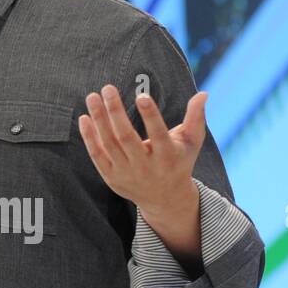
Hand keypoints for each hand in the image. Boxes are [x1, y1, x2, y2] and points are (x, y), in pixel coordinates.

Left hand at [78, 84, 206, 217]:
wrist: (165, 199)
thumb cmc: (179, 161)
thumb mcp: (191, 142)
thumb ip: (196, 117)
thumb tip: (203, 93)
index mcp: (168, 156)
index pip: (158, 135)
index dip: (150, 116)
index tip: (141, 95)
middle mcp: (146, 166)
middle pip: (126, 137)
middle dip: (115, 111)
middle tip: (107, 88)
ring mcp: (127, 173)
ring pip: (109, 144)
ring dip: (99, 119)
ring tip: (93, 96)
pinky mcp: (111, 177)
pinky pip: (97, 155)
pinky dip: (89, 137)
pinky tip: (85, 117)